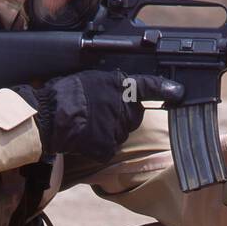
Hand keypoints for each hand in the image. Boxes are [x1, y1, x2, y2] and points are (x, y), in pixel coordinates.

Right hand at [15, 69, 182, 161]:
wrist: (49, 116)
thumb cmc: (63, 94)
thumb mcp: (90, 77)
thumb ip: (112, 82)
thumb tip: (127, 86)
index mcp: (119, 86)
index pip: (147, 86)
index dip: (164, 88)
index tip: (177, 91)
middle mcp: (123, 107)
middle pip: (133, 115)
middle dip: (121, 114)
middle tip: (97, 110)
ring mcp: (117, 128)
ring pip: (120, 132)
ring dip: (108, 130)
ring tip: (86, 122)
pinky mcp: (108, 146)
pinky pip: (107, 148)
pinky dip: (97, 146)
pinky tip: (83, 137)